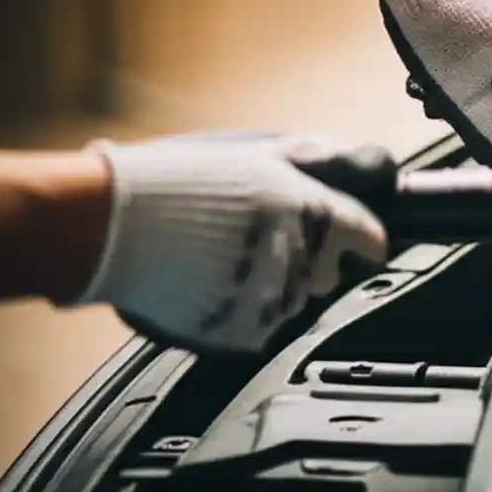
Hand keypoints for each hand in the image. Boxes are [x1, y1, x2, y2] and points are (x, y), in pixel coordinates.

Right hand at [78, 132, 393, 354]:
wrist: (116, 225)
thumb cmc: (183, 183)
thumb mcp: (261, 154)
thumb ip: (321, 164)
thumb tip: (364, 163)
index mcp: (318, 217)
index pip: (375, 243)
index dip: (360, 238)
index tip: (348, 237)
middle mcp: (306, 265)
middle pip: (333, 274)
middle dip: (311, 259)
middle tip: (264, 239)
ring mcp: (278, 305)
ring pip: (297, 301)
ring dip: (274, 285)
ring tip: (227, 257)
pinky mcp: (247, 336)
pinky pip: (260, 326)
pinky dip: (242, 311)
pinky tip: (212, 282)